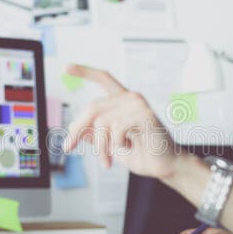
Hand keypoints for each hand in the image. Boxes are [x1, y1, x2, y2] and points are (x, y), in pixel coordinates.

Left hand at [63, 64, 178, 178]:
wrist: (165, 165)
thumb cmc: (142, 154)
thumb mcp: (111, 145)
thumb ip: (94, 135)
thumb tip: (74, 130)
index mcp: (123, 102)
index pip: (104, 79)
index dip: (85, 72)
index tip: (67, 68)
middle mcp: (130, 98)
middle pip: (92, 108)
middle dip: (76, 130)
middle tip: (68, 148)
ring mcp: (137, 104)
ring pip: (101, 123)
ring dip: (100, 147)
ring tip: (108, 160)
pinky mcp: (144, 114)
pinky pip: (116, 128)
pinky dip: (117, 144)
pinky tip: (129, 146)